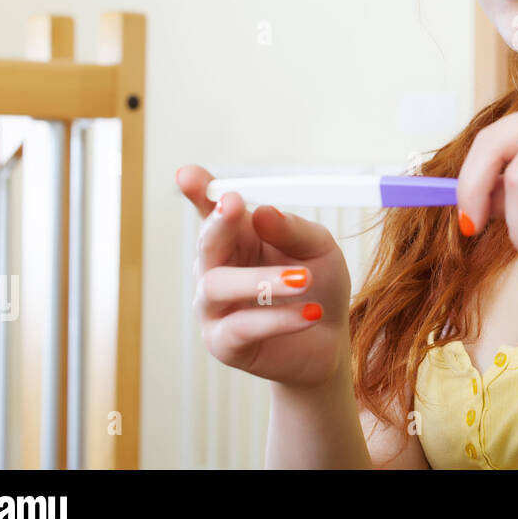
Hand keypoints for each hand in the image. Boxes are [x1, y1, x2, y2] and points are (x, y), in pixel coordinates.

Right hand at [177, 164, 352, 386]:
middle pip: (206, 243)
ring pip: (217, 285)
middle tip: (236, 206)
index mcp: (238, 238)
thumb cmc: (320, 285)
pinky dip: (278, 318)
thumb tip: (263, 211)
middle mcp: (216, 269)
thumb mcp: (318, 248)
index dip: (197, 191)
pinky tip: (311, 312)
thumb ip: (292, 230)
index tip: (188, 174)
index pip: (210, 210)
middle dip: (217, 223)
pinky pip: (242, 327)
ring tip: (304, 278)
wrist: (329, 340)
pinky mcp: (224, 344)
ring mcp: (214, 308)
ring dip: (262, 279)